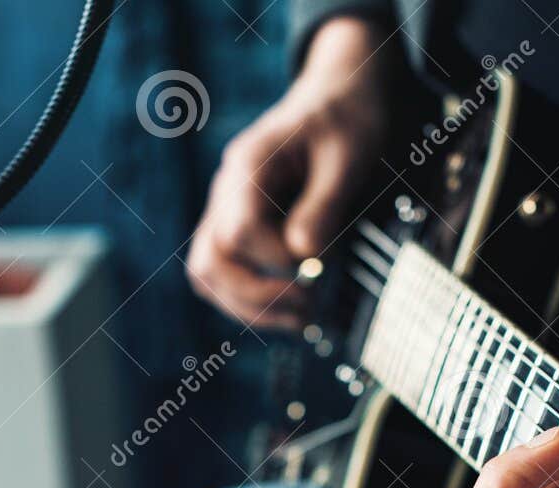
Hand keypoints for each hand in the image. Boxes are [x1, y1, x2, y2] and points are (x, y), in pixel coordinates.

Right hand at [187, 16, 395, 329]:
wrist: (339, 97)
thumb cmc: (346, 121)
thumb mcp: (349, 156)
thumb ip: (324, 205)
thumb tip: (304, 256)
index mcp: (248, 165)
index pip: (240, 232)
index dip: (278, 261)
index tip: (322, 264)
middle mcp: (226, 191)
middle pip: (210, 262)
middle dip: (257, 297)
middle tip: (308, 309)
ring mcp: (226, 211)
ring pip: (209, 275)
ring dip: (251, 309)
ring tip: (303, 320)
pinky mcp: (238, 229)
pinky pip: (224, 276)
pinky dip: (252, 303)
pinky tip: (293, 311)